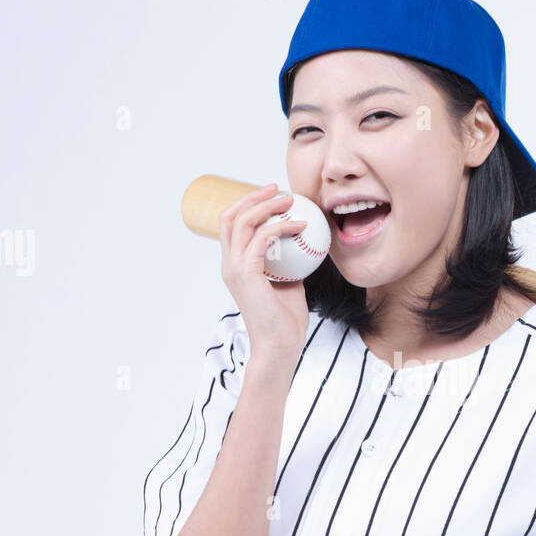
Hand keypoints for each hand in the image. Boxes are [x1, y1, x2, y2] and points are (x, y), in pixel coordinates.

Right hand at [219, 184, 310, 360]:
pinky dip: (281, 227)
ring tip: (290, 200)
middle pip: (230, 216)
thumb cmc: (286, 321)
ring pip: (242, 222)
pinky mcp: (247, 274)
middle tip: (278, 188)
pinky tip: (301, 225)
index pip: (232, 225)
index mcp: (235, 265)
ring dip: (266, 206)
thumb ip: (289, 263)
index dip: (249, 204)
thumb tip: (305, 242)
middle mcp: (229, 264)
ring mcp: (235, 269)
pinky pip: (261, 239)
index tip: (274, 195)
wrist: (280, 346)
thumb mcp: (290, 284)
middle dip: (253, 196)